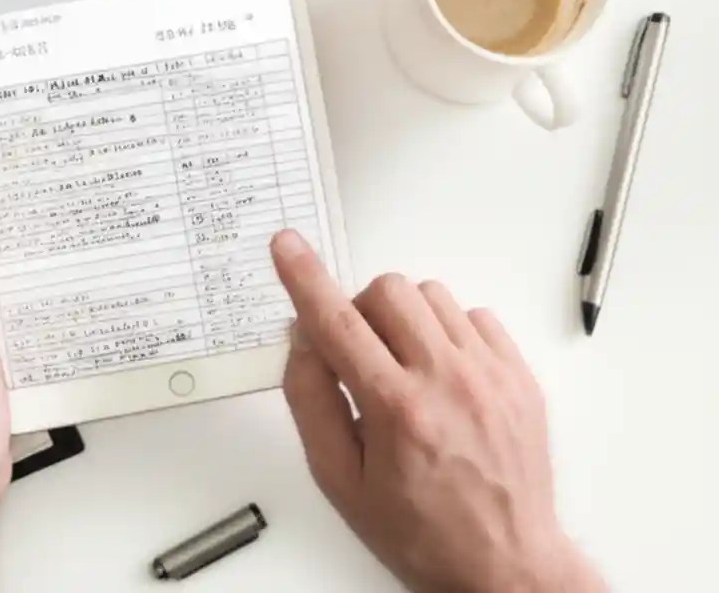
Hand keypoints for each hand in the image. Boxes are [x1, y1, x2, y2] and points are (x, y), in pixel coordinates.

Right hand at [272, 231, 603, 592]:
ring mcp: (491, 375)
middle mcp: (448, 381)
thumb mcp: (339, 480)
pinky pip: (474, 315)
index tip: (287, 246)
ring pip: (431, 295)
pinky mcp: (520, 376)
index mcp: (395, 410)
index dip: (304, 278)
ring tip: (403, 368)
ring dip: (404, 319)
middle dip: (358, 311)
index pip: (337, 323)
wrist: (503, 563)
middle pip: (387, 291)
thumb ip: (311, 402)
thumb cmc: (419, 531)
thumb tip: (302, 342)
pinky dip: (448, 332)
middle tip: (357, 355)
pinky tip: (441, 373)